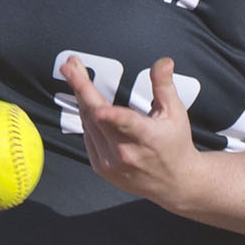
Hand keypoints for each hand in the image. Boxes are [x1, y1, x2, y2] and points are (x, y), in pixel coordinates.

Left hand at [61, 55, 202, 207]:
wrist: (173, 183)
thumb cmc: (175, 144)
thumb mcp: (175, 113)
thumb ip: (164, 85)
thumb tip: (164, 61)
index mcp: (147, 138)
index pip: (128, 125)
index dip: (112, 117)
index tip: (99, 110)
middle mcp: (126, 153)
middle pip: (96, 117)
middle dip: (81, 87)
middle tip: (69, 64)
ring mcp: (110, 162)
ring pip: (88, 123)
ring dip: (81, 97)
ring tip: (76, 74)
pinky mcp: (101, 167)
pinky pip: (88, 135)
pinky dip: (87, 117)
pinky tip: (89, 103)